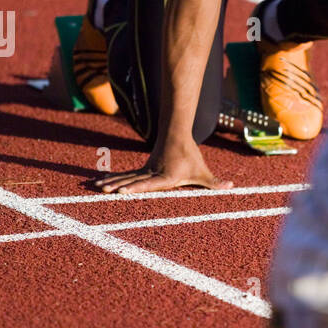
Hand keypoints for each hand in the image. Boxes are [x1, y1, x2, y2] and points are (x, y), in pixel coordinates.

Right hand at [95, 141, 232, 195]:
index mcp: (165, 177)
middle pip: (132, 180)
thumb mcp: (203, 172)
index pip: (148, 184)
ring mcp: (145, 171)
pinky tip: (100, 181)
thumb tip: (232, 187)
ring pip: (125, 177)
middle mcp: (152, 174)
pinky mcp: (142, 170)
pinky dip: (112, 178)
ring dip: (110, 182)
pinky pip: (125, 175)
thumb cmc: (191, 157)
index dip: (135, 188)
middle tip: (102, 190)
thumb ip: (215, 182)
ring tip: (94, 187)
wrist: (177, 137)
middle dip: (116, 186)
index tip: (122, 191)